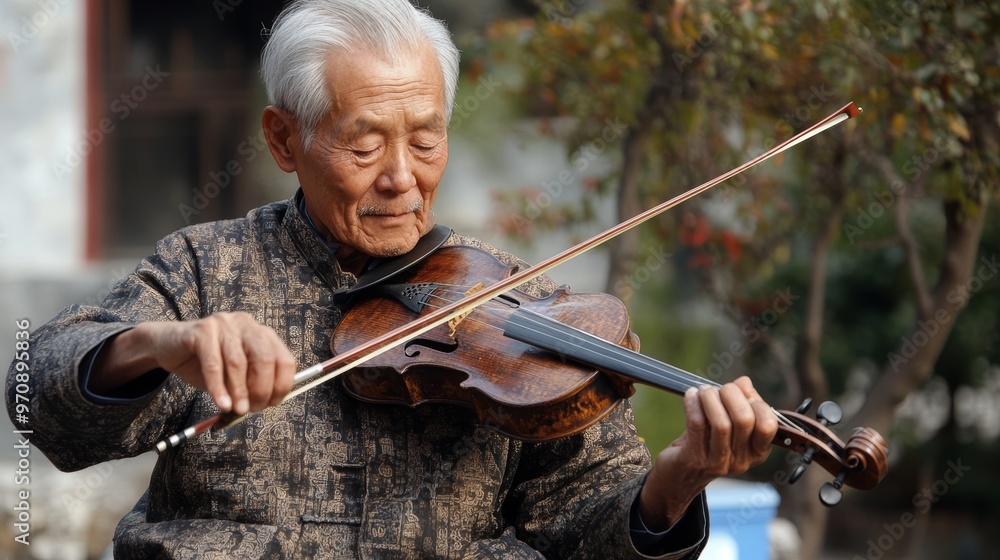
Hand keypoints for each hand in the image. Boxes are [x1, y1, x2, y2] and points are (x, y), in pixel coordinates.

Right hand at [89, 312, 296, 414]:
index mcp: (260, 333)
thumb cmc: (205, 361)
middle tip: (252, 409)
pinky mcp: (201, 330)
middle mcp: (246, 324)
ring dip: (239, 391)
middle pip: (264, 359)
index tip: (272, 404)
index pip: (284, 359)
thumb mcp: (235, 374)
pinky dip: (218, 387)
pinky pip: (213, 363)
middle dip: (261, 389)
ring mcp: (224, 324)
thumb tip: (267, 403)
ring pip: (238, 362)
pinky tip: (221, 403)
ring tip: (237, 410)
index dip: (281, 385)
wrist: (167, 346)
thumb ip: (252, 383)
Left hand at [637, 376, 777, 530]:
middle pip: (744, 420)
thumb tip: (744, 383)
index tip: (739, 392)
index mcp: (756, 452)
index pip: (769, 424)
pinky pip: (697, 424)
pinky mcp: (695, 459)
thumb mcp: (727, 426)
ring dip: (710, 399)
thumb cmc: (705, 446)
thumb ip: (740, 404)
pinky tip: (690, 396)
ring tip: (702, 391)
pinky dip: (693, 404)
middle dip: (731, 395)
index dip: (755, 401)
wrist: (678, 478)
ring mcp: (719, 462)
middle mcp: (741, 461)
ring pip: (721, 423)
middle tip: (717, 389)